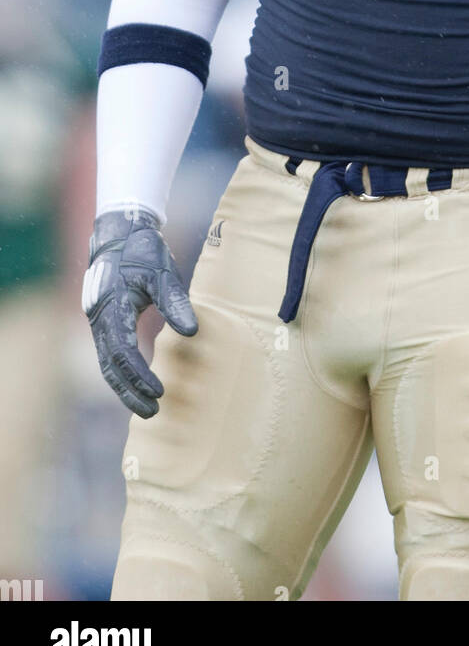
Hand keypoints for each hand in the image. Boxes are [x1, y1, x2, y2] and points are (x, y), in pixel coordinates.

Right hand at [82, 207, 197, 418]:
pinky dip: (122, 372)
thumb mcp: (162, 272)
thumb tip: (192, 332)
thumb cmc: (142, 251)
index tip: (158, 392)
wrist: (120, 233)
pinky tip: (138, 383)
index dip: (140, 376)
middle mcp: (100, 319)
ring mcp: (99, 321)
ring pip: (108, 364)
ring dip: (124, 387)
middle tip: (152, 412)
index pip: (123, 353)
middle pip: (111, 367)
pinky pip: (110, 354)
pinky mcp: (104, 321)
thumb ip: (174, 301)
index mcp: (111, 308)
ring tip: (146, 406)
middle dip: (130, 392)